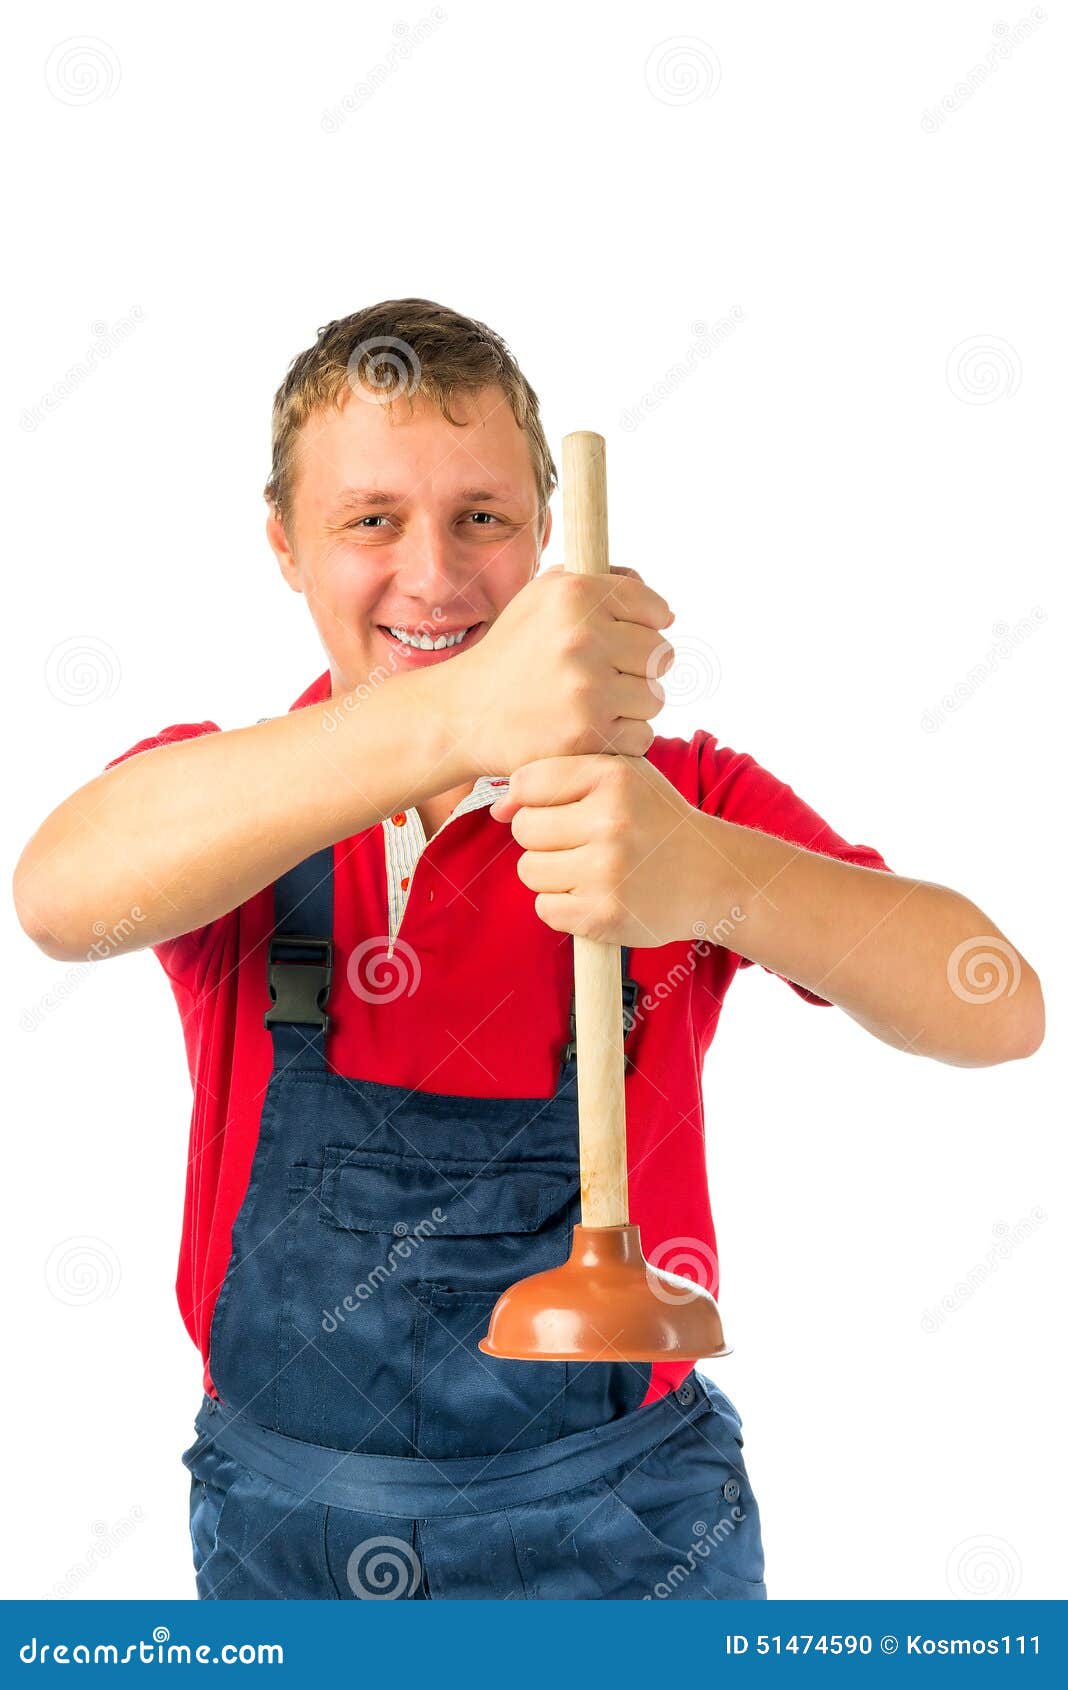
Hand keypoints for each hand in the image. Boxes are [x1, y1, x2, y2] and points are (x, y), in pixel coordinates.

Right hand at [438, 567, 674, 774]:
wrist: (465, 713)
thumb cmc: (512, 653)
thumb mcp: (542, 597)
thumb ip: (600, 584)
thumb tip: (664, 610)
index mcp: (575, 594)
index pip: (655, 609)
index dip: (647, 626)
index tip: (627, 639)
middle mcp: (583, 637)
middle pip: (661, 654)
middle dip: (639, 667)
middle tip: (606, 676)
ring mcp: (586, 688)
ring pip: (655, 697)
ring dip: (632, 705)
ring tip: (594, 703)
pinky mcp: (587, 734)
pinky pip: (641, 735)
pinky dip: (621, 738)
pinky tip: (589, 728)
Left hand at [490, 753, 718, 945]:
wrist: (713, 875)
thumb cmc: (655, 821)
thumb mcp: (623, 777)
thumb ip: (561, 776)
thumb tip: (499, 808)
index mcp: (613, 777)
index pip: (528, 783)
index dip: (531, 800)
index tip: (553, 811)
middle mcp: (611, 821)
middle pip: (524, 830)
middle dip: (542, 839)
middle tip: (577, 843)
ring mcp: (608, 871)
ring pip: (530, 871)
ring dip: (551, 874)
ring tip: (588, 870)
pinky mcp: (605, 914)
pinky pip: (545, 908)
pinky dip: (562, 906)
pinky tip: (594, 895)